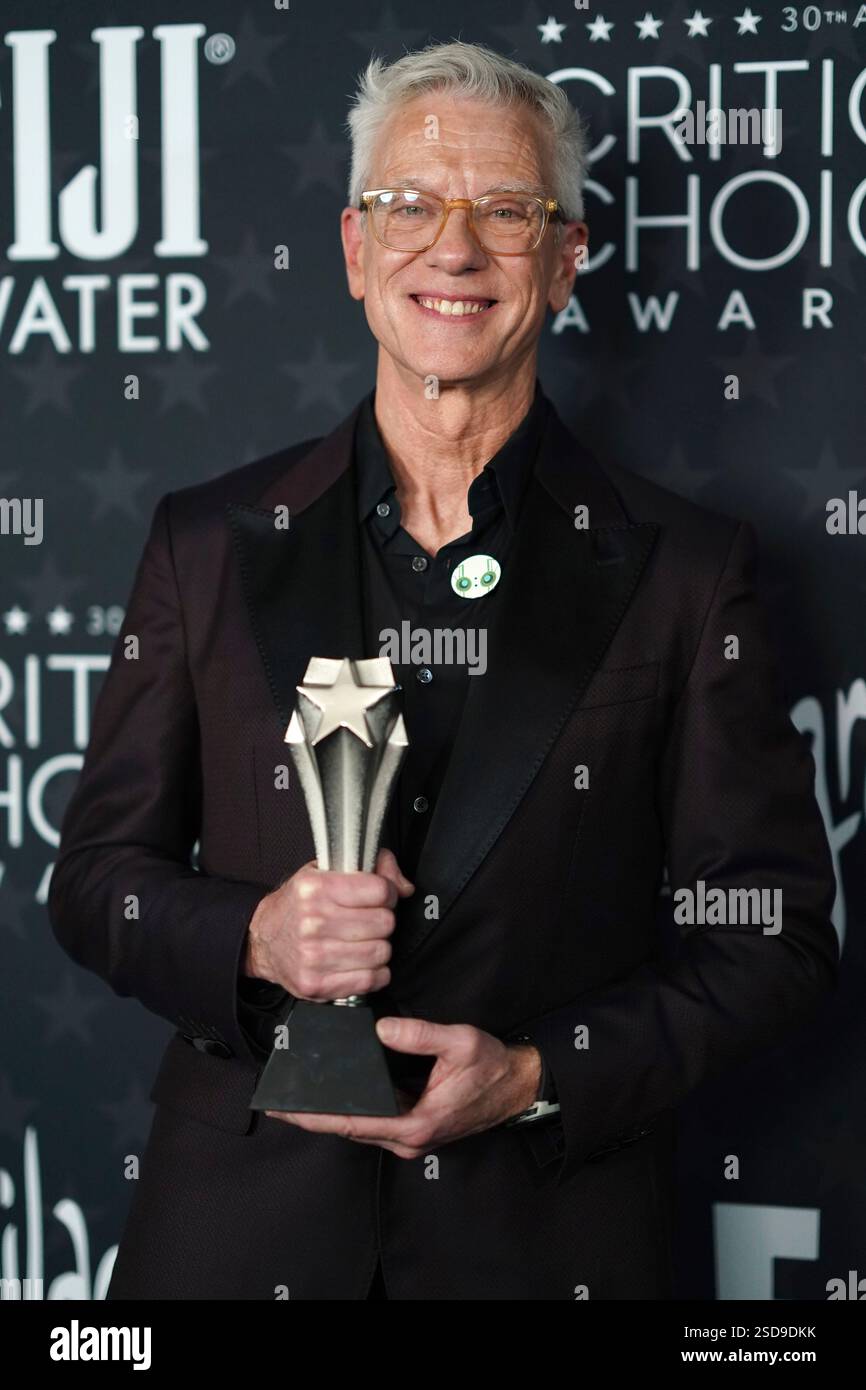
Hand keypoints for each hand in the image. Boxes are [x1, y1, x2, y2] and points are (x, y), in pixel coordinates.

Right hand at [244, 848, 413, 999]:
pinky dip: (374, 972)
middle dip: (382, 921)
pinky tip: (360, 962)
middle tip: (367, 921)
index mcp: (316, 888)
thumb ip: (371, 867)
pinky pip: (371, 979)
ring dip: (378, 947)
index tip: (378, 897)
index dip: (386, 893)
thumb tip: (403, 886)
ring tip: (361, 941)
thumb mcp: (325, 872)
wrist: (264, 942)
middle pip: (384, 922)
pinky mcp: (317, 984)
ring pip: (381, 952)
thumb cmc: (298, 905)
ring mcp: (314, 956)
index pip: (379, 890)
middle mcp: (313, 922)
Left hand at [265, 1019, 541, 1158]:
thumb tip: (382, 1029)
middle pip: (349, 1128)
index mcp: (416, 1122)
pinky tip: (333, 1095)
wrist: (518, 1088)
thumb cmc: (492, 1068)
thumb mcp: (461, 1042)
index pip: (353, 1121)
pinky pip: (372, 1121)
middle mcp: (409, 1138)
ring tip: (295, 1098)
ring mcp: (410, 1137)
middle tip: (276, 1101)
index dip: (316, 1114)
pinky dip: (350, 1110)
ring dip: (329, 1114)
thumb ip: (420, 1034)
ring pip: (359, 1127)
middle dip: (313, 1115)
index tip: (285, 1108)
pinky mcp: (413, 1129)